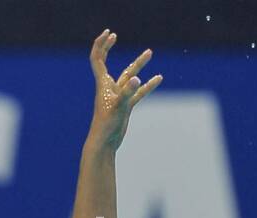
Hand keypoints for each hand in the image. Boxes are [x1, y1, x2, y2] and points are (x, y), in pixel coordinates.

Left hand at [87, 30, 160, 150]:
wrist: (104, 144)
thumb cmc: (107, 126)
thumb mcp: (118, 107)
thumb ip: (127, 92)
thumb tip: (136, 79)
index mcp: (103, 85)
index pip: (98, 60)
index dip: (101, 46)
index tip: (108, 34)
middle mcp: (108, 88)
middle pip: (109, 64)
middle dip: (109, 49)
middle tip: (114, 35)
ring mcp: (117, 97)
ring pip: (128, 77)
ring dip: (138, 65)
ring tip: (150, 52)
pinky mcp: (125, 106)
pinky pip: (138, 93)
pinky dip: (147, 85)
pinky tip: (159, 78)